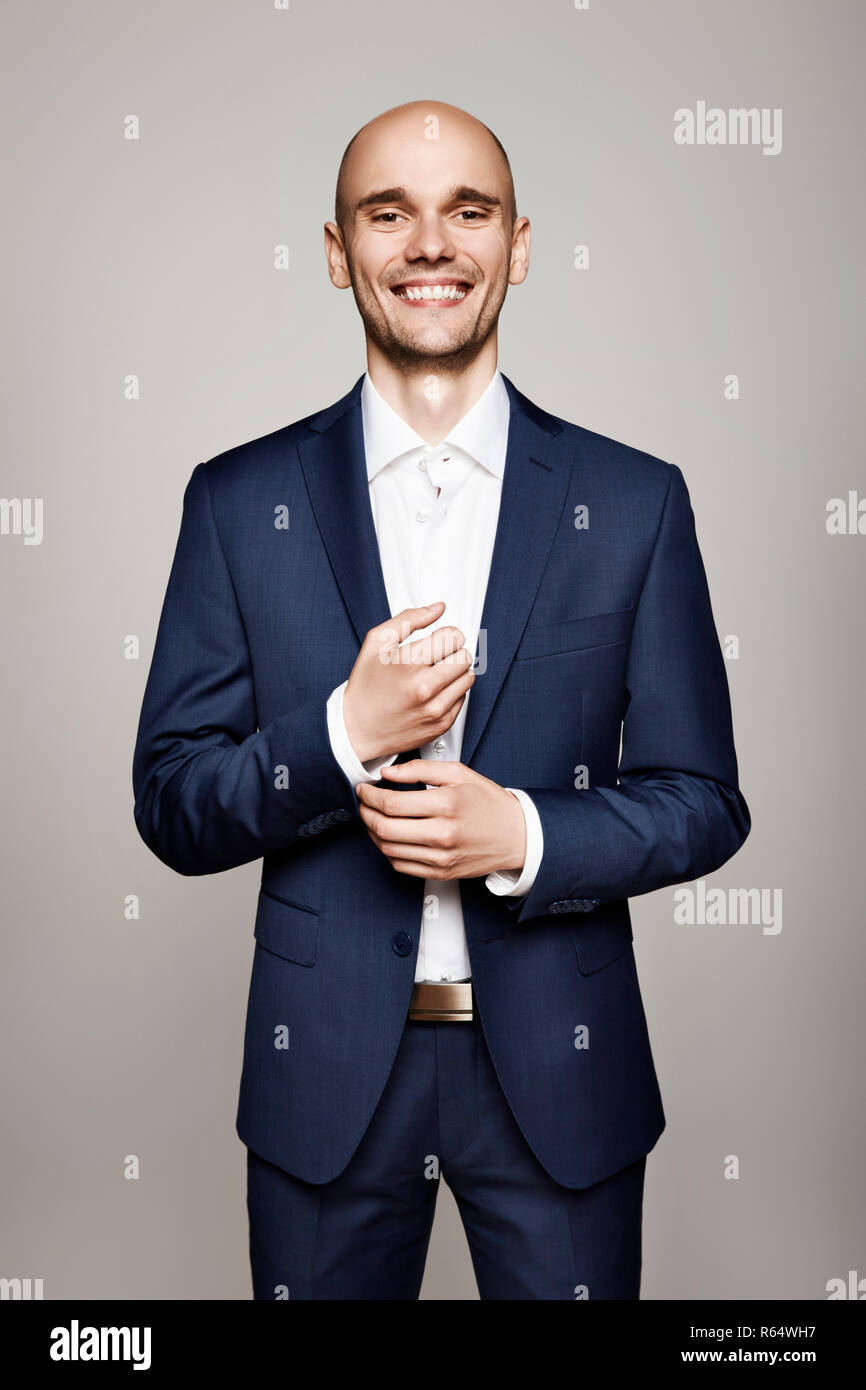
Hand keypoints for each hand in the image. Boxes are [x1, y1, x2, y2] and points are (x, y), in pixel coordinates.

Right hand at [343, 603, 474, 762]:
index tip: (435, 640)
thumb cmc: (366, 685)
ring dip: (455, 672)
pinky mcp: (442, 725)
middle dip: (452, 652)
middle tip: (434, 658)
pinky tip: (432, 693)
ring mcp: (435, 709)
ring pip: (469, 677)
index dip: (445, 634)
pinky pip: (463, 698)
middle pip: (465, 656)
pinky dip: (451, 692)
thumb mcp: (376, 643)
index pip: (454, 636)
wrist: (357, 730)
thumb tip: (438, 608)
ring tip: (434, 674)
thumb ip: (409, 619)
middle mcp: (425, 688)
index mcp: (408, 664)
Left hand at [356, 759, 526, 879]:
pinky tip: (389, 836)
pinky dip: (387, 850)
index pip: (392, 804)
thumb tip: (388, 772)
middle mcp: (443, 833)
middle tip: (364, 803)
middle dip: (365, 813)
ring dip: (373, 832)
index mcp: (447, 804)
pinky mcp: (441, 872)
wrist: (516, 835)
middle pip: (384, 828)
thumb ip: (420, 768)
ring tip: (374, 818)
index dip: (369, 796)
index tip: (364, 789)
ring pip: (388, 848)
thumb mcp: (459, 773)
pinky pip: (401, 865)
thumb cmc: (488, 803)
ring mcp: (441, 857)